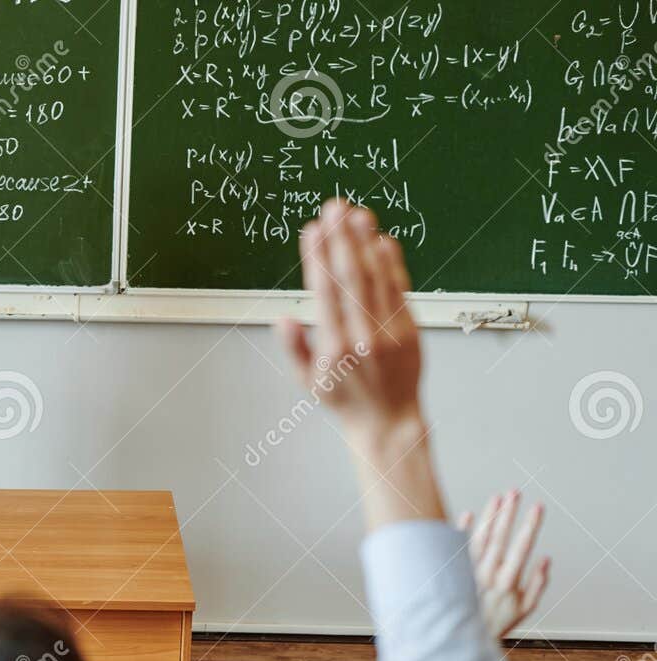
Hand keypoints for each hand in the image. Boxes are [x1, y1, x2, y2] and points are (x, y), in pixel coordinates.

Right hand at [276, 199, 440, 529]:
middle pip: (351, 278)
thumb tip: (282, 319)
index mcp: (334, 349)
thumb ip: (294, 349)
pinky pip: (400, 289)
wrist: (389, 421)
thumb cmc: (344, 402)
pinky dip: (392, 263)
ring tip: (356, 213)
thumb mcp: (307, 382)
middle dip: (341, 239)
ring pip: (377, 278)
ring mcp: (390, 332)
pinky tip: (382, 240)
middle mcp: (363, 337)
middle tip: (333, 207)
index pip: (324, 293)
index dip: (318, 258)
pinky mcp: (410, 329)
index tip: (312, 230)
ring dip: (366, 243)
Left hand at [458, 490, 549, 639]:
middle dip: (509, 513)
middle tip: (516, 492)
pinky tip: (467, 514)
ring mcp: (467, 571)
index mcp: (506, 582)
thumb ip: (538, 584)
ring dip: (488, 517)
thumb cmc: (495, 623)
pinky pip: (456, 548)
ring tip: (498, 497)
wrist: (459, 637)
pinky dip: (460, 530)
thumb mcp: (525, 609)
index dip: (530, 525)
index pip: (521, 547)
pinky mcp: (452, 572)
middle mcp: (485, 574)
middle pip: (498, 537)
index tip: (538, 506)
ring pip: (478, 538)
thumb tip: (546, 559)